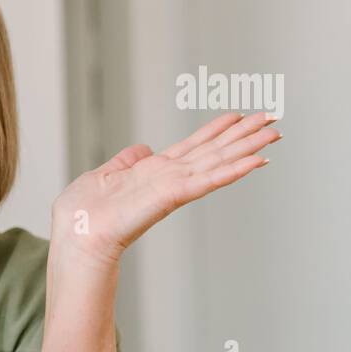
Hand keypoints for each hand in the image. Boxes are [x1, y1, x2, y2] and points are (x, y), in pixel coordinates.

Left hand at [51, 111, 280, 266]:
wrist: (76, 236)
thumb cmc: (82, 215)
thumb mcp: (102, 176)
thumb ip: (125, 162)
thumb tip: (141, 149)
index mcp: (153, 172)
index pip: (192, 146)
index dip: (216, 130)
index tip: (239, 115)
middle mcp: (168, 178)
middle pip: (213, 152)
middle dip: (243, 135)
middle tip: (273, 119)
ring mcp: (173, 188)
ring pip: (217, 162)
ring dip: (247, 148)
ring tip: (274, 133)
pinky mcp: (171, 196)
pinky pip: (207, 181)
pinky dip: (232, 171)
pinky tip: (255, 161)